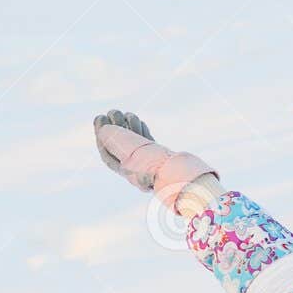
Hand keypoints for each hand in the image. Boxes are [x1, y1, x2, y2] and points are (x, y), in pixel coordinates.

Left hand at [93, 109, 216, 211]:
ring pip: (136, 144)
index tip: (100, 118)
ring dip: (130, 127)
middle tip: (114, 111)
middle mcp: (139, 171)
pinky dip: (142, 133)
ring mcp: (153, 166)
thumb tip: (103, 128)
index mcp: (129, 173)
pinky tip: (139, 122)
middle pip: (121, 147)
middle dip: (116, 127)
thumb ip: (118, 139)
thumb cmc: (164, 168)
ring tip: (128, 114)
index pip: (109, 153)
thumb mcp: (137, 152)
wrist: (192, 181)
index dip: (102, 134)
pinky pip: (149, 146)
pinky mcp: (164, 160)